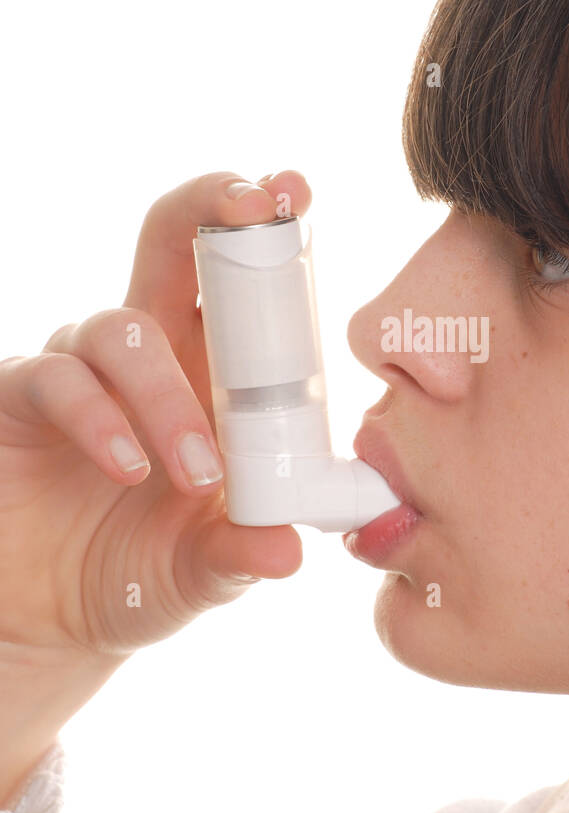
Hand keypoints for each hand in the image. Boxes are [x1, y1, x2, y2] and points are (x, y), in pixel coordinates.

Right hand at [0, 171, 308, 661]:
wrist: (46, 622)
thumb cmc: (136, 575)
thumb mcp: (203, 572)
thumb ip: (242, 554)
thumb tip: (290, 552)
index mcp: (208, 375)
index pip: (241, 285)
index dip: (266, 232)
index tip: (297, 189)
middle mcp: (144, 355)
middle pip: (172, 243)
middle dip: (213, 209)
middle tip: (258, 207)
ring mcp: (77, 369)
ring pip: (124, 330)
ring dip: (168, 396)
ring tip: (199, 473)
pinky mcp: (17, 399)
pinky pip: (56, 381)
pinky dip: (99, 420)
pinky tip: (127, 465)